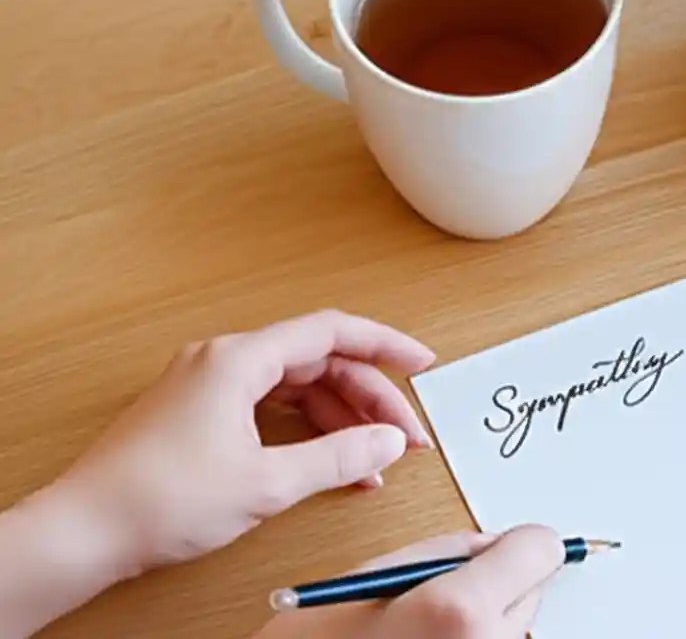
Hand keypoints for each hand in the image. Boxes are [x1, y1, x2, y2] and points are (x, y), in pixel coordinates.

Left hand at [55, 309, 435, 572]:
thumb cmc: (158, 499)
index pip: (330, 332)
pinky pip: (272, 409)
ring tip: (376, 462)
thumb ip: (339, 457)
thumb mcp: (267, 482)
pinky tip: (333, 464)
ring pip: (298, 389)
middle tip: (406, 437)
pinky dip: (308, 433)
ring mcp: (210, 387)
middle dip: (369, 399)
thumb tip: (388, 442)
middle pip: (319, 363)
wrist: (85, 531)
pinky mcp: (202, 415)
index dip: (385, 345)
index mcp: (238, 360)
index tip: (422, 363)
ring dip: (342, 421)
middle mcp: (224, 362)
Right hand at [255, 525, 564, 638]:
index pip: (540, 550)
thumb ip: (443, 552)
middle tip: (441, 595)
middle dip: (500, 582)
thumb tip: (493, 546)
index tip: (498, 547)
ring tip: (423, 633)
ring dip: (486, 620)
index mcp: (459, 610)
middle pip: (533, 590)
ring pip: (513, 628)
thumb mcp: (370, 578)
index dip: (518, 544)